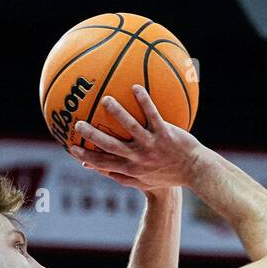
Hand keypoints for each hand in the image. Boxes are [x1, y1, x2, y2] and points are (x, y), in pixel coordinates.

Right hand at [71, 87, 201, 190]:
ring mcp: (152, 145)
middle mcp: (139, 158)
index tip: (71, 146)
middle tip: (78, 123)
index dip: (87, 156)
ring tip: (106, 100)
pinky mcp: (166, 134)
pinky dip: (145, 101)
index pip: (104, 163)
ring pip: (131, 128)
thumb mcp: (142, 181)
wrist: (195, 173)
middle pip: (112, 146)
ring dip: (119, 114)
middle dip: (94, 136)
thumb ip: (119, 174)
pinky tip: (136, 87)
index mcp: (131, 169)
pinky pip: (154, 115)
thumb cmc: (168, 175)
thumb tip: (94, 167)